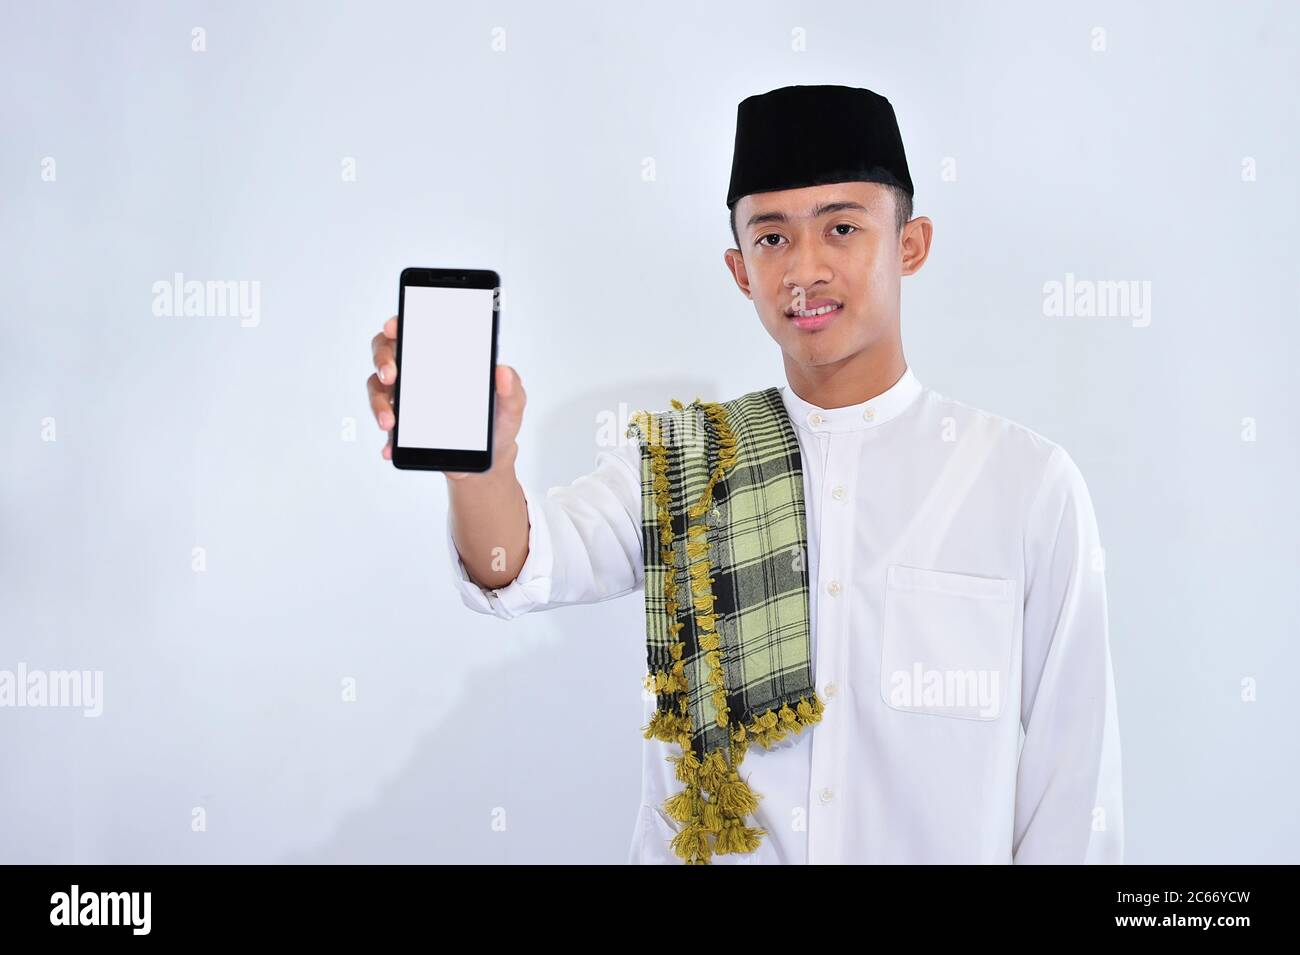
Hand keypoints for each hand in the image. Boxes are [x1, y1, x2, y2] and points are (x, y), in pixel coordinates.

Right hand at [368, 316, 524, 478]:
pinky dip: (388, 439)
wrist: (490, 457)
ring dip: (379, 403)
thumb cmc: (498, 420)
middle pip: (386, 353)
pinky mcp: (403, 428)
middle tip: (392, 375)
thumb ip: (512, 389)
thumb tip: (503, 371)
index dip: (398, 324)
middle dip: (383, 360)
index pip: (413, 330)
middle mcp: (418, 373)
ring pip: (378, 389)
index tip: (394, 327)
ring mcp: (406, 399)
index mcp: (443, 358)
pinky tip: (391, 448)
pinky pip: (388, 429)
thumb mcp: (512, 405)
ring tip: (390, 421)